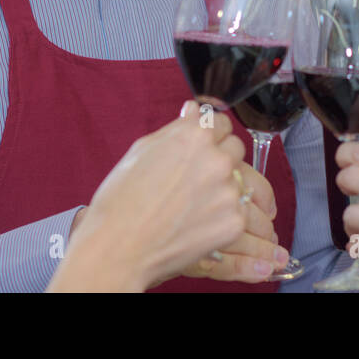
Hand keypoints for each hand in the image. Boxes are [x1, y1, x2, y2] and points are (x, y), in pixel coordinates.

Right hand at [47, 103, 247, 291]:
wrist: (120, 247)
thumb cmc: (122, 199)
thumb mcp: (142, 150)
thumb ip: (176, 128)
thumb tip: (194, 111)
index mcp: (194, 136)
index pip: (221, 121)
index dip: (209, 134)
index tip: (202, 145)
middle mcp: (217, 159)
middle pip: (234, 148)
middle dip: (219, 157)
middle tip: (194, 178)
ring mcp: (228, 191)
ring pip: (237, 181)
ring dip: (221, 188)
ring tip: (190, 205)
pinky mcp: (234, 222)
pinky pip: (238, 211)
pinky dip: (222, 216)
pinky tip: (196, 223)